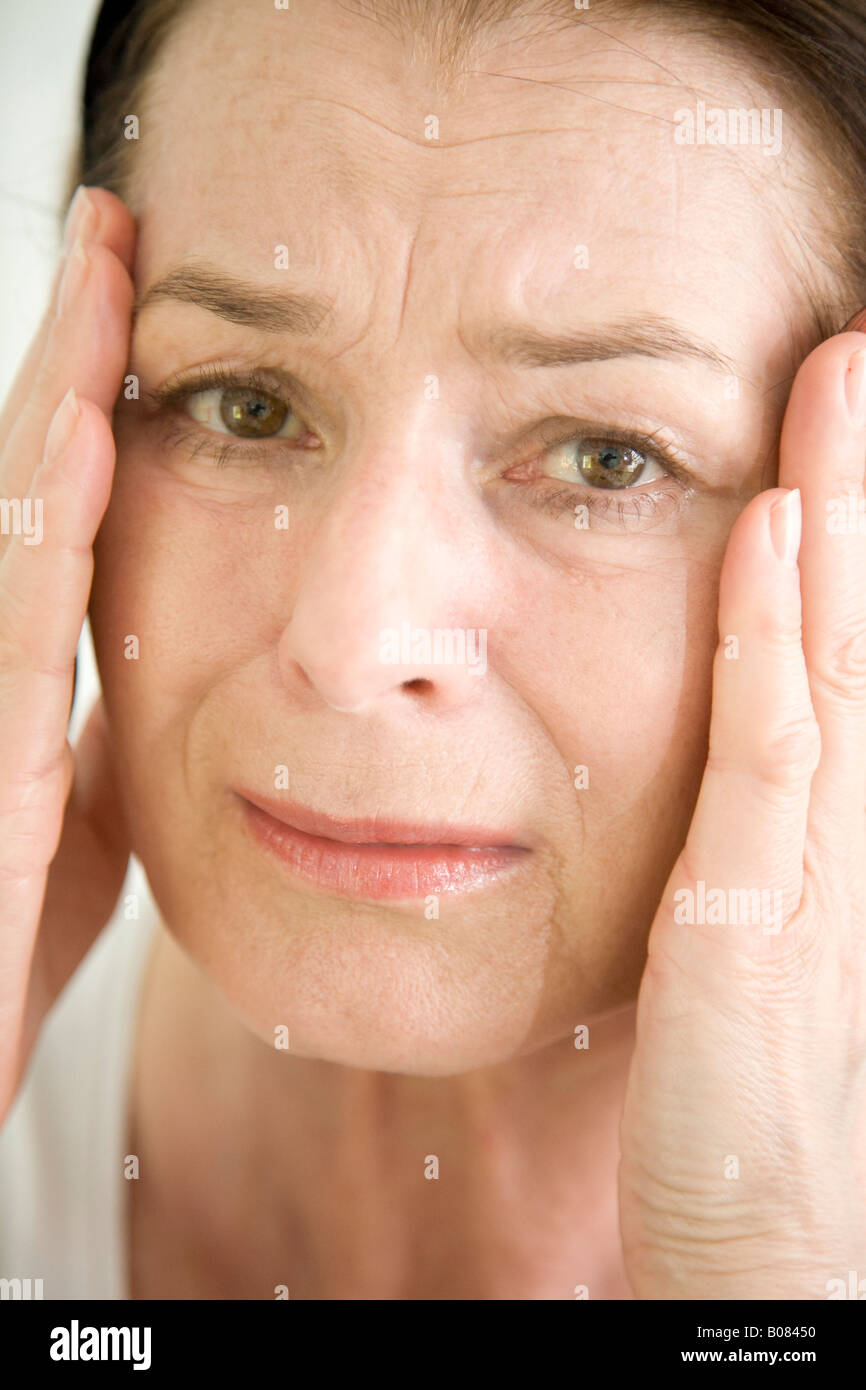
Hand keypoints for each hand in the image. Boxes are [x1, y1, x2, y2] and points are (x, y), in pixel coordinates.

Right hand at [0, 187, 135, 1123]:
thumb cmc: (8, 942)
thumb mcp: (77, 817)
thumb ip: (99, 729)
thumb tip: (150, 654)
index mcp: (19, 667)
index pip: (63, 502)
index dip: (91, 387)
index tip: (140, 282)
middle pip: (32, 478)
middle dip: (72, 348)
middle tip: (116, 221)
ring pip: (14, 523)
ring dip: (56, 393)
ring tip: (103, 273)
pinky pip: (17, 626)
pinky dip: (45, 522)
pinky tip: (85, 433)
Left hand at [618, 327, 865, 1298]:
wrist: (769, 1259)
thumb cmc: (749, 1118)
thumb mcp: (748, 952)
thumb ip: (745, 844)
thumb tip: (739, 734)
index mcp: (837, 834)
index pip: (846, 653)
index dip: (851, 535)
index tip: (830, 427)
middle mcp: (851, 831)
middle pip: (859, 624)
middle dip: (860, 482)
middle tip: (852, 350)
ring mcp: (822, 872)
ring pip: (831, 657)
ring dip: (836, 513)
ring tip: (835, 382)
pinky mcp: (759, 927)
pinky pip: (767, 755)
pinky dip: (771, 638)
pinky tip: (766, 534)